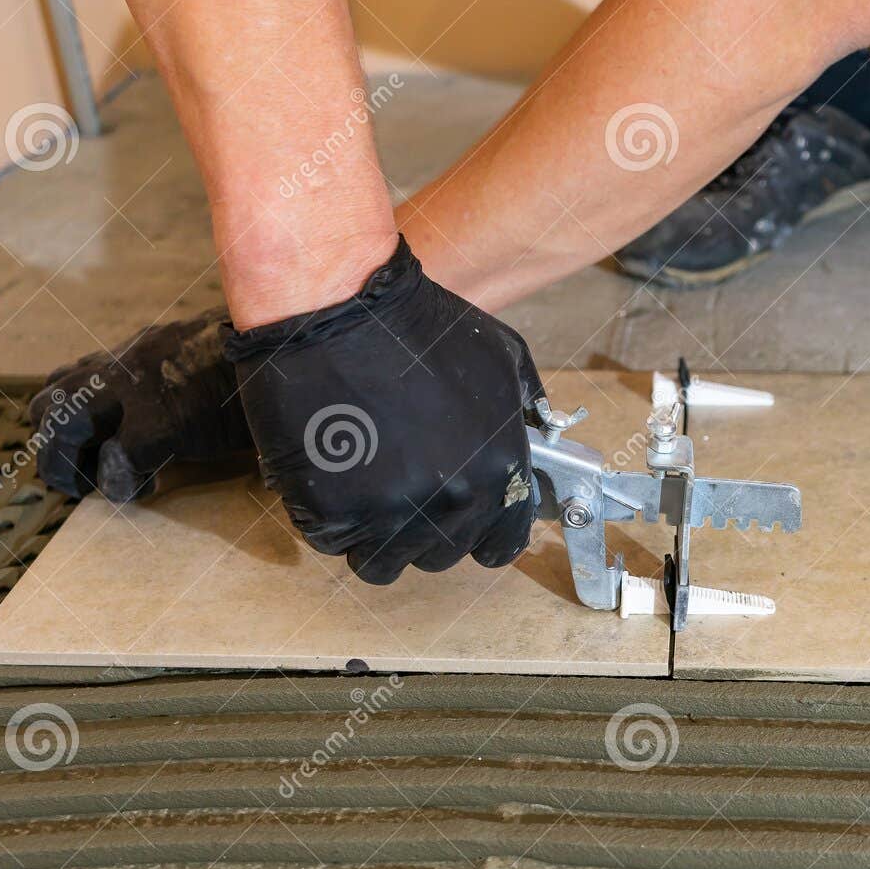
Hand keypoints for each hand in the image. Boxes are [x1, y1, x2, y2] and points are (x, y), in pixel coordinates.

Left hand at [31, 310, 253, 502]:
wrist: (285, 347)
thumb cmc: (256, 360)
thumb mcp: (203, 356)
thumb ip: (179, 371)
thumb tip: (187, 403)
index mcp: (133, 352)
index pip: (66, 378)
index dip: (68, 417)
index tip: (95, 443)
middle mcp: (122, 367)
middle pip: (50, 403)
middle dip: (57, 447)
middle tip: (83, 474)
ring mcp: (137, 394)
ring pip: (63, 427)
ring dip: (74, 466)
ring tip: (103, 485)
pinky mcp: (160, 426)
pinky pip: (116, 465)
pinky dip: (124, 485)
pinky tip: (151, 486)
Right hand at [225, 237, 538, 584]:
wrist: (334, 306)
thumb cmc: (416, 326)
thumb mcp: (502, 358)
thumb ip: (525, 407)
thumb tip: (540, 433)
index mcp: (497, 473)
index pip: (502, 543)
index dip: (485, 535)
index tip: (468, 526)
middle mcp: (449, 503)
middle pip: (443, 555)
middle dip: (429, 531)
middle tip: (405, 493)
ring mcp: (387, 513)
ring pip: (385, 562)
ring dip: (377, 537)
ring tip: (365, 493)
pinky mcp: (329, 512)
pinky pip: (333, 542)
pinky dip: (329, 520)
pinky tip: (331, 478)